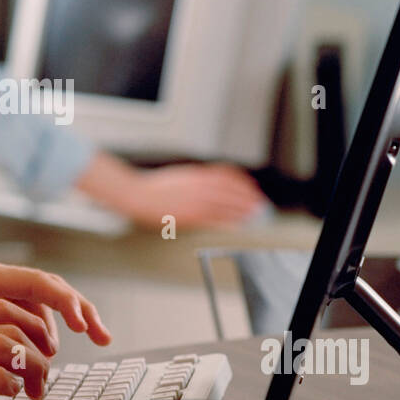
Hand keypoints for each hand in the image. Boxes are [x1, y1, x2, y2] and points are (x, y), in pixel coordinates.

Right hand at [129, 163, 266, 228]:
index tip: (251, 186)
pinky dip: (231, 221)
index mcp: (198, 174)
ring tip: (255, 214)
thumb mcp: (180, 175)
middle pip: (233, 190)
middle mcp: (202, 186)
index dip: (243, 182)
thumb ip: (196, 178)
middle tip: (260, 203)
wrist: (139, 195)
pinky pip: (218, 219)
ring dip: (245, 210)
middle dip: (249, 197)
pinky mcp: (194, 216)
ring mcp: (198, 201)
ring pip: (229, 205)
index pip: (228, 175)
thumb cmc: (153, 187)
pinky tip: (239, 225)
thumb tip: (209, 182)